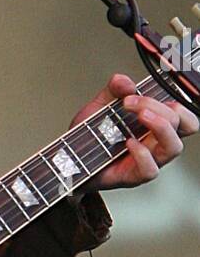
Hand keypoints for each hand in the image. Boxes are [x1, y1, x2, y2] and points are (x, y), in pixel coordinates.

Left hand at [70, 73, 197, 191]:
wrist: (71, 159)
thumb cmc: (92, 136)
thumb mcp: (100, 106)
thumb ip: (113, 90)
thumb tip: (124, 81)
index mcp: (155, 124)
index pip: (183, 114)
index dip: (177, 100)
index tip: (147, 91)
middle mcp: (156, 142)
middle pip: (184, 126)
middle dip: (162, 108)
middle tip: (133, 102)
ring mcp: (148, 160)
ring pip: (173, 147)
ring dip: (160, 126)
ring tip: (140, 115)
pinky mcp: (134, 176)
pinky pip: (150, 170)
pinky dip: (142, 154)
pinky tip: (129, 142)